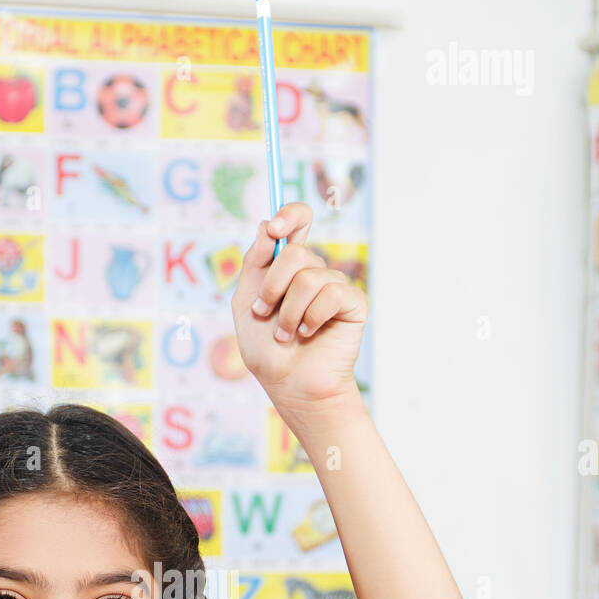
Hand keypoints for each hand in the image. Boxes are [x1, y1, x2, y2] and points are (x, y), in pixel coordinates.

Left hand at [231, 201, 367, 416]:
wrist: (289, 384)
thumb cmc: (266, 349)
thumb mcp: (246, 302)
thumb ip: (254, 263)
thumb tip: (268, 227)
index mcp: (288, 266)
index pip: (297, 221)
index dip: (290, 214)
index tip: (276, 228)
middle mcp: (313, 271)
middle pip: (295, 252)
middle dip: (273, 287)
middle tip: (265, 312)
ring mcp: (334, 286)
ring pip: (310, 278)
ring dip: (289, 312)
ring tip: (286, 334)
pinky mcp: (353, 303)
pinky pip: (331, 294)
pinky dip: (312, 318)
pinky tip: (309, 334)